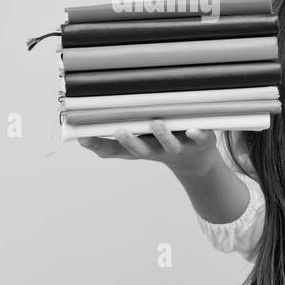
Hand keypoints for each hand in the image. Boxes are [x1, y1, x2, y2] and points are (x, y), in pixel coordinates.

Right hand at [77, 121, 219, 178]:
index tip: (83, 138)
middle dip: (130, 142)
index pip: (116, 150)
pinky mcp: (201, 142)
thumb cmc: (161, 144)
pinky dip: (197, 135)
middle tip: (119, 131)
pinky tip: (192, 130)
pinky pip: (200, 139)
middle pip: (141, 149)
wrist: (197, 161)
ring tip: (155, 124)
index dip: (99, 145)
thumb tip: (84, 122)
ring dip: (162, 136)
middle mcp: (157, 150)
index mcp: (140, 148)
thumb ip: (116, 133)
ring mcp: (179, 148)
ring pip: (169, 144)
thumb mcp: (138, 140)